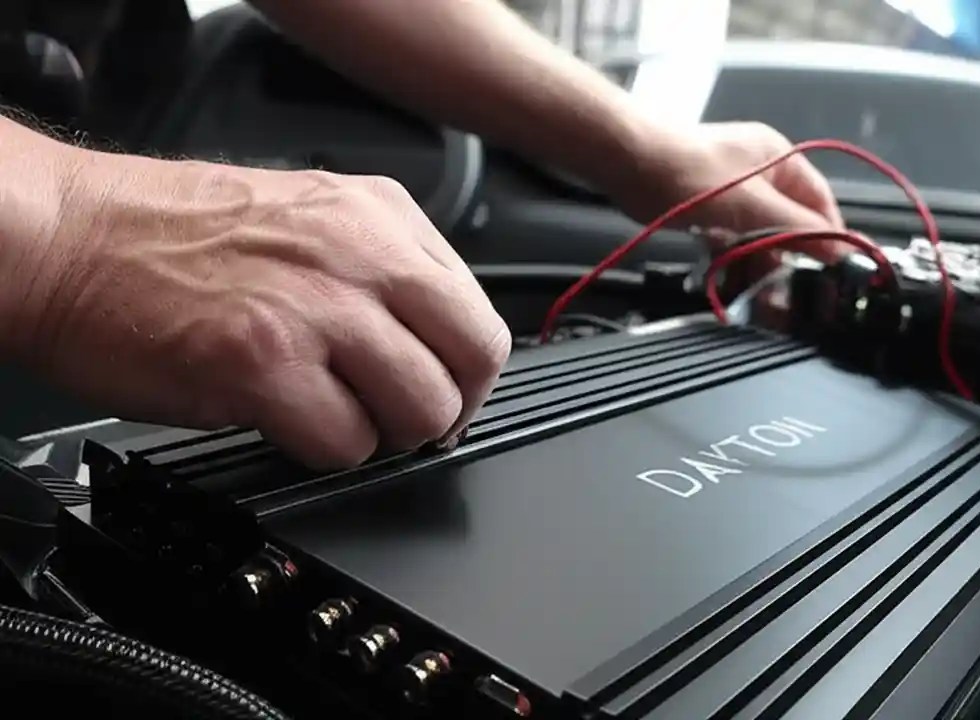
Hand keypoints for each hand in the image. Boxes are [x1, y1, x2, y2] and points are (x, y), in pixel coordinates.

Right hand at [3, 146, 509, 468]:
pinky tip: (287, 423)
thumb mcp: (306, 215)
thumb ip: (380, 267)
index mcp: (378, 215)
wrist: (63, 238)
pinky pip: (347, 444)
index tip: (442, 391)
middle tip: (404, 422)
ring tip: (336, 417)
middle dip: (446, 410)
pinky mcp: (265, 364)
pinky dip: (326, 453)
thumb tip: (434, 339)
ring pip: (422, 410)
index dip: (465, 372)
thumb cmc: (164, 233)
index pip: (477, 313)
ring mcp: (317, 308)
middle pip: (473, 362)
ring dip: (385, 435)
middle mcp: (361, 254)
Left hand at [609, 121, 846, 285]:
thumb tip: (842, 249)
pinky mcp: (705, 205)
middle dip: (787, 259)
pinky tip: (728, 281)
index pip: (821, 205)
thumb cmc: (690, 176)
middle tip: (786, 295)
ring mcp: (732, 189)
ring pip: (758, 233)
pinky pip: (730, 236)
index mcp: (781, 161)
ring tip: (757, 296)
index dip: (829, 240)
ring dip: (757, 263)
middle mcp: (761, 172)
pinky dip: (732, 257)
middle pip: (789, 223)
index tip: (832, 275)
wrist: (624, 159)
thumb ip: (799, 229)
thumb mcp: (752, 206)